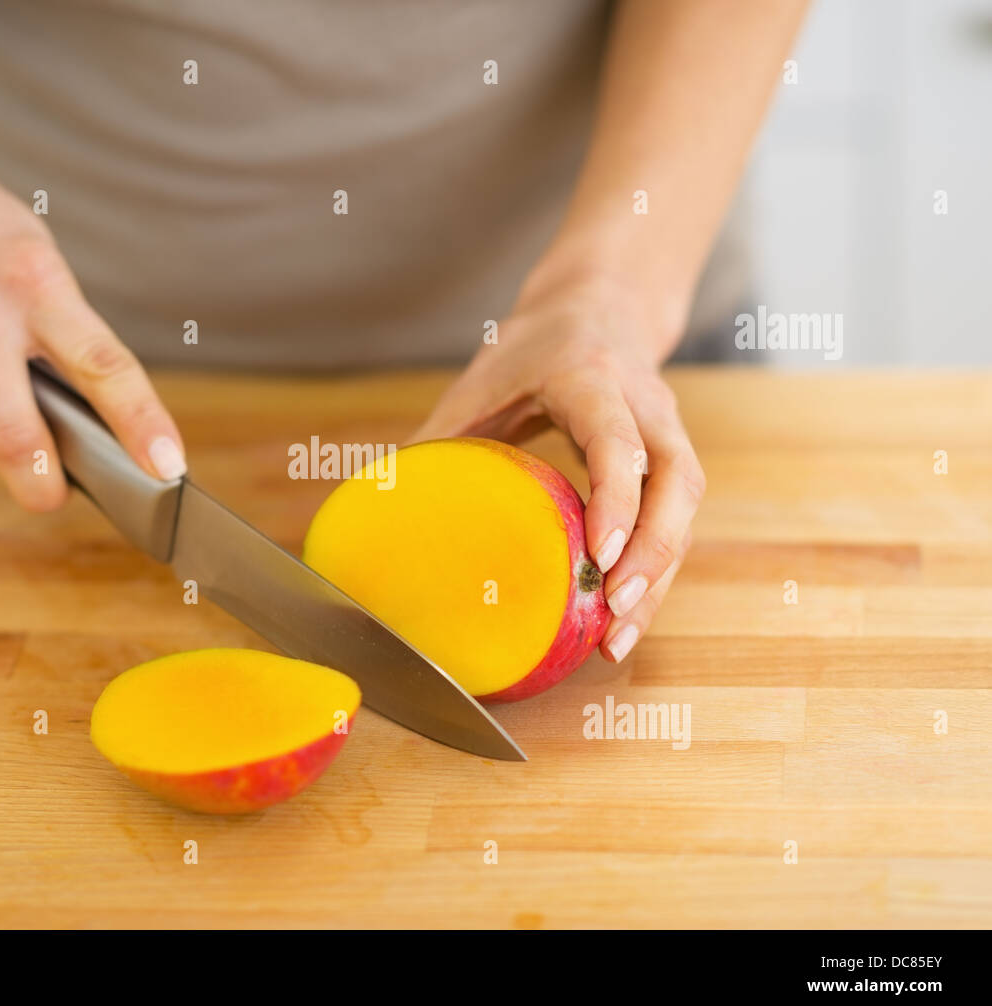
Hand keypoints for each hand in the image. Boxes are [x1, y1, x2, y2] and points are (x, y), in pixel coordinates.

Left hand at [409, 272, 704, 663]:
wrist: (602, 307)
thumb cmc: (532, 348)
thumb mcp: (479, 380)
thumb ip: (439, 437)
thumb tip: (379, 502)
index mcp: (590, 378)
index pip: (617, 440)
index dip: (615, 498)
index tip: (599, 555)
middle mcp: (644, 404)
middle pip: (675, 481)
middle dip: (652, 552)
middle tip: (612, 610)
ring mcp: (668, 431)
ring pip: (685, 508)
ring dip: (659, 577)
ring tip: (617, 639)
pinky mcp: (672, 461)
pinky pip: (677, 520)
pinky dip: (655, 571)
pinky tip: (621, 617)